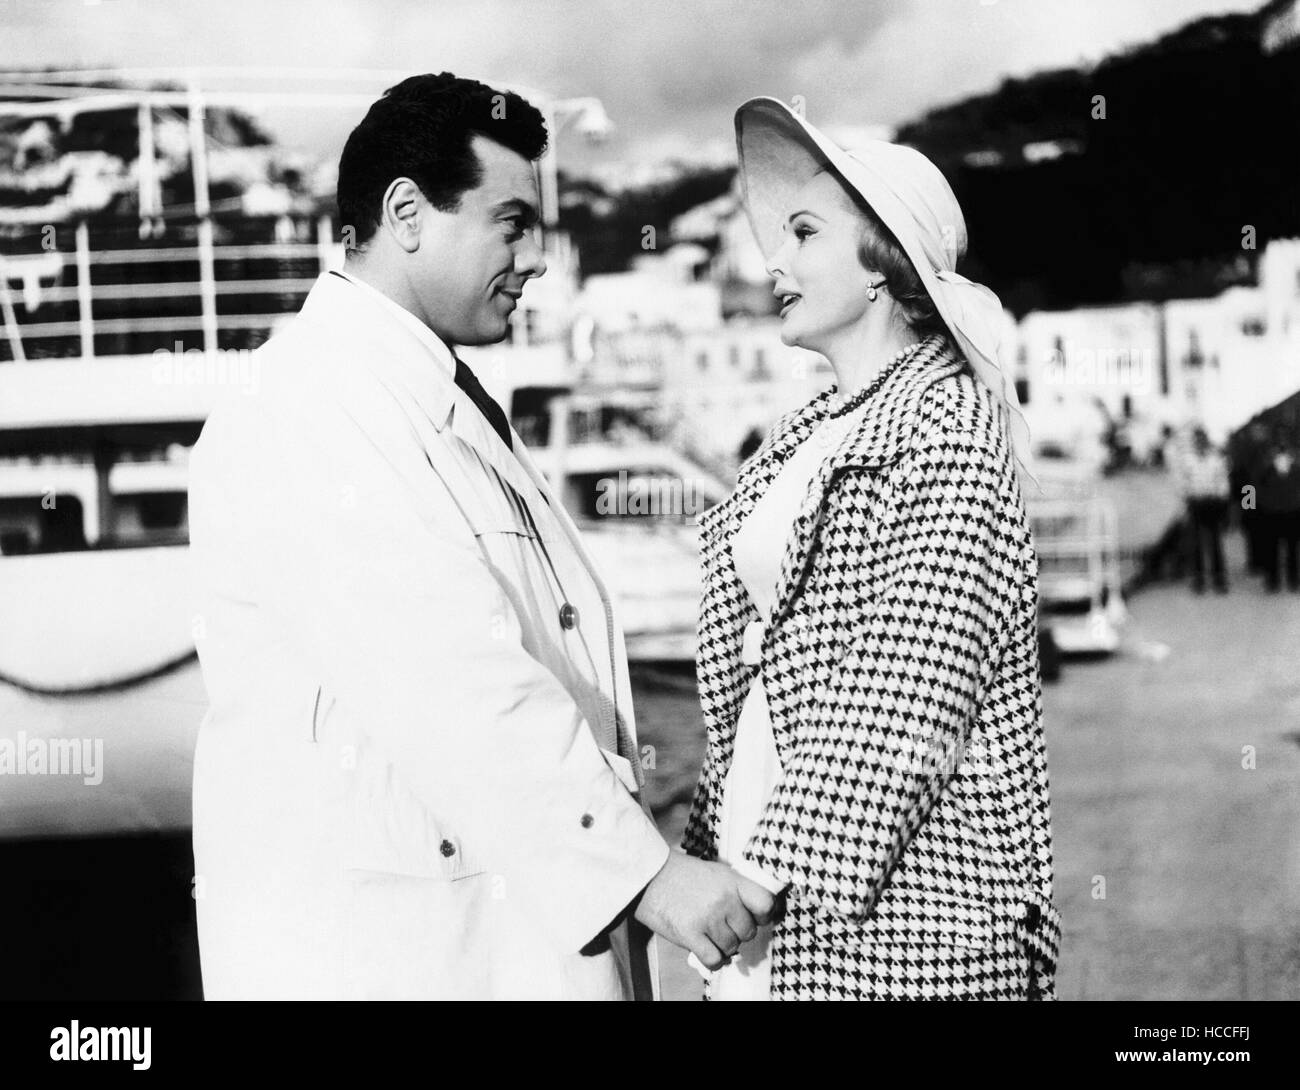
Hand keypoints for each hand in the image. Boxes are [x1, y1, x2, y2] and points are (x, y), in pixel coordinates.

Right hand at [633, 852, 776, 969]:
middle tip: (724, 927)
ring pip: (731, 948)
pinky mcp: (690, 933)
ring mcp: (707, 917)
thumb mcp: (715, 872)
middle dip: (738, 933)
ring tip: (710, 936)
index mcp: (732, 881)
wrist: (648, 876)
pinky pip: (714, 959)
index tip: (756, 918)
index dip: (764, 915)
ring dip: (723, 946)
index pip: (765, 903)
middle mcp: (724, 899)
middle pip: (748, 932)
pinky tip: (706, 951)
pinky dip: (714, 961)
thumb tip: (754, 916)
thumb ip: (735, 890)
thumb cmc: (682, 874)